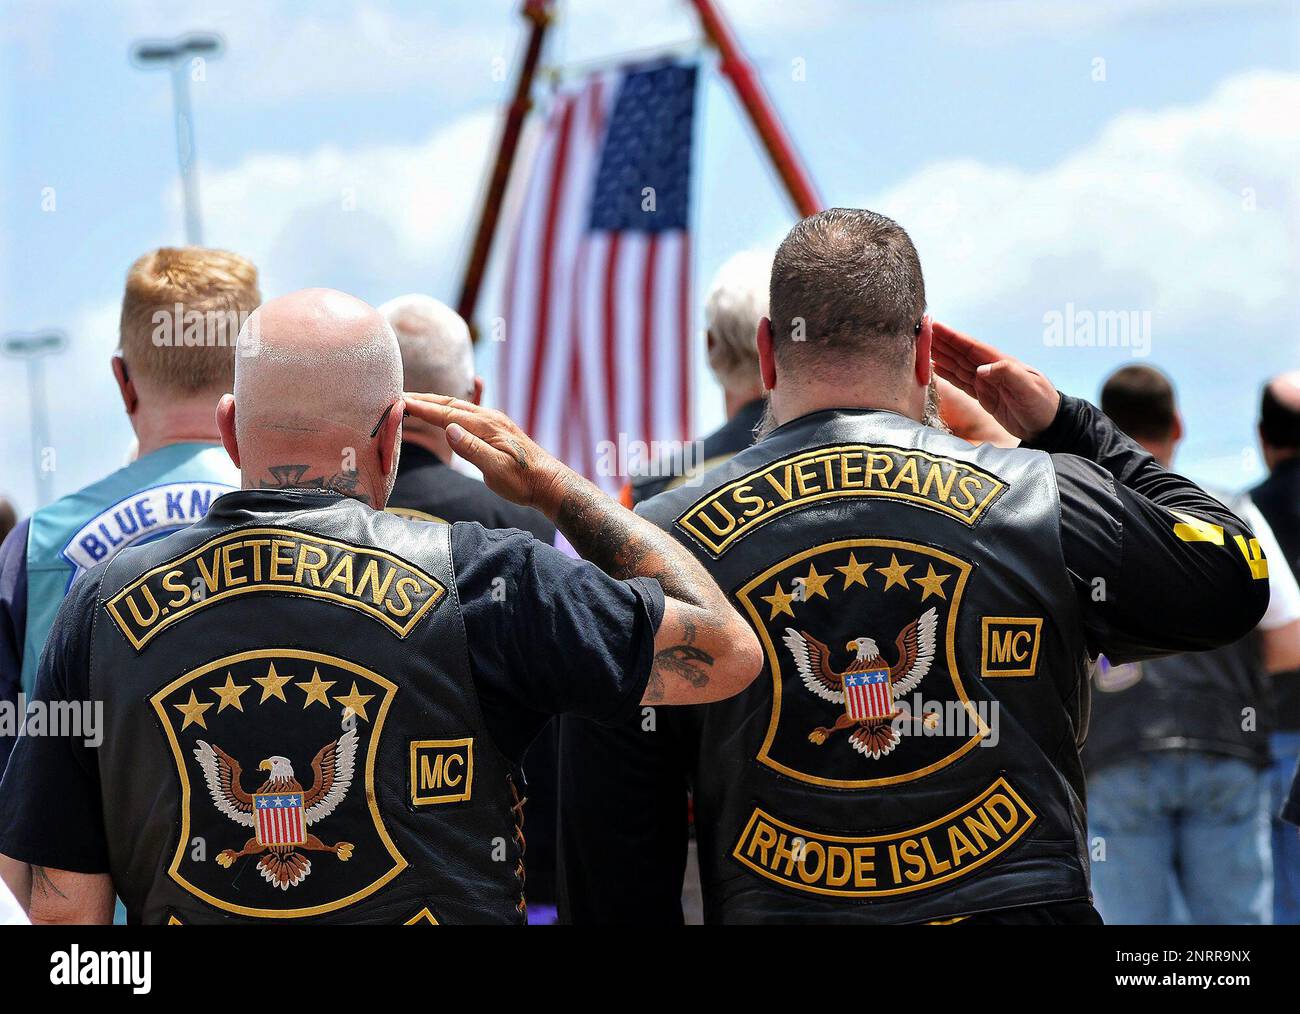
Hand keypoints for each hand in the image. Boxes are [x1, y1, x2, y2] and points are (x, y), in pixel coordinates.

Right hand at [402, 393, 569, 512]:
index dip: (422, 408)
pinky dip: (451, 408)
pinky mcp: (496, 429)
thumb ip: (472, 449)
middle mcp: (490, 418)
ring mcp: (494, 422)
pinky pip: (469, 411)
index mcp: (487, 426)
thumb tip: (449, 429)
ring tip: (415, 400)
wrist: (548, 482)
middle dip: (423, 400)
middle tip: (398, 396)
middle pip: (450, 404)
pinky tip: (451, 402)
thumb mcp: (496, 469)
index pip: (447, 414)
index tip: (399, 401)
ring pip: (459, 407)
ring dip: (435, 402)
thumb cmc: (523, 481)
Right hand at [931, 321, 1060, 440]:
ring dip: (941, 356)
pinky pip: (961, 382)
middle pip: (961, 353)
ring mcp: (987, 383)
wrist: (1047, 426)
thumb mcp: (1028, 388)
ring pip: (958, 366)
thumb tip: (981, 369)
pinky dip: (947, 374)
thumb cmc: (1042, 405)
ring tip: (923, 347)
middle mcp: (991, 369)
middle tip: (922, 332)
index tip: (935, 326)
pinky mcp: (984, 396)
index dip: (952, 336)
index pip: (971, 346)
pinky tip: (937, 368)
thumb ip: (1007, 374)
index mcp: (1001, 363)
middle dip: (941, 342)